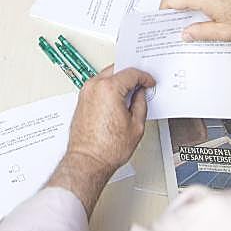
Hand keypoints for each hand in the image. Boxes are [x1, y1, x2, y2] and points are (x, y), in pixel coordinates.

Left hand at [47, 67, 154, 215]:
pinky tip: (117, 97)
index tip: (149, 82)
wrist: (88, 160)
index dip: (144, 77)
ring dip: (118, 80)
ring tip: (130, 92)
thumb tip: (140, 94)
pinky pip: (98, 85)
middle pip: (116, 69)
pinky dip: (108, 87)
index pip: (131, 73)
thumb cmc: (108, 148)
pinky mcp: (81, 99)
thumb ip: (141, 103)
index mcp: (109, 89)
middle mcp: (94, 86)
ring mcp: (86, 92)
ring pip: (106, 75)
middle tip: (141, 84)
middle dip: (130, 75)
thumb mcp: (136, 125)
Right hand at [160, 0, 230, 41]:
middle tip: (180, 28)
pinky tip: (209, 15)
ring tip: (198, 24)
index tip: (163, 23)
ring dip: (189, 6)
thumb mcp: (224, 32)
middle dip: (176, 12)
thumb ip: (200, 33)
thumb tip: (186, 33)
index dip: (162, 12)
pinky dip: (199, 1)